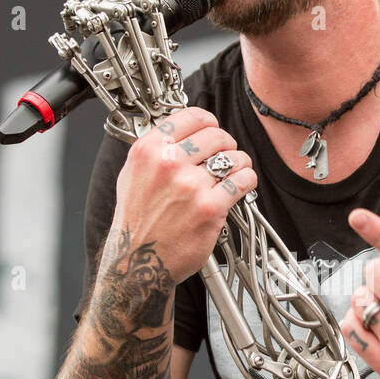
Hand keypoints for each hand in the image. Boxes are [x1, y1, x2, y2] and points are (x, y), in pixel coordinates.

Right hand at [110, 108, 257, 285]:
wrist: (138, 262)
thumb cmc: (137, 222)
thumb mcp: (132, 174)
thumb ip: (156, 150)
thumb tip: (181, 131)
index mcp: (149, 151)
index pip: (191, 117)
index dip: (209, 122)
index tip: (213, 129)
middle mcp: (168, 164)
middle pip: (217, 135)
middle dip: (227, 144)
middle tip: (226, 155)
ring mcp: (190, 186)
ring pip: (234, 157)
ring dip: (240, 163)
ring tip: (235, 172)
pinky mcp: (210, 208)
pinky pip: (243, 180)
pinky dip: (248, 181)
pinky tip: (242, 185)